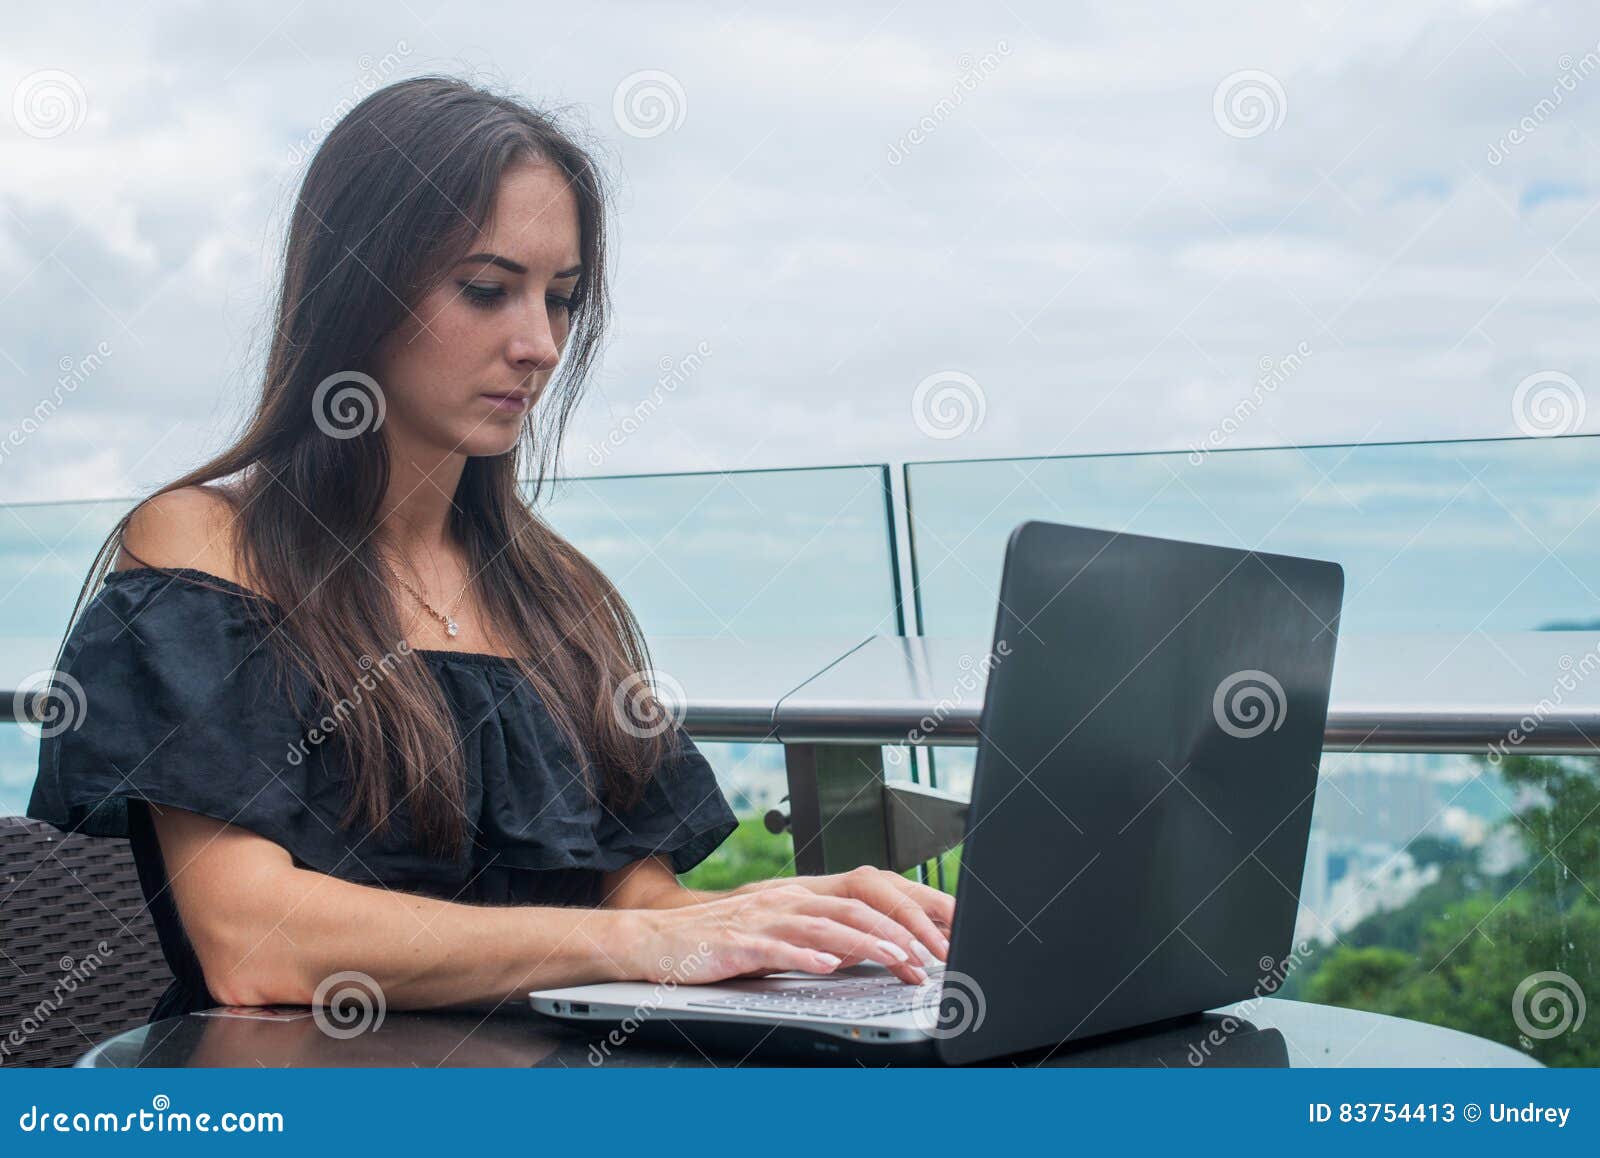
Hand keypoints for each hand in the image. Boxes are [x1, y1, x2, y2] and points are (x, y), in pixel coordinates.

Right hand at [620, 878, 943, 985]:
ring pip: (824, 926)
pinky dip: (806, 957)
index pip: (863, 897)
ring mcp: (762, 919)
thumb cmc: (718, 940)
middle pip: (853, 909)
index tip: (936, 936)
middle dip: (897, 933)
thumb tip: (862, 952)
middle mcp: (786, 900)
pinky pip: (777, 948)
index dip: (903, 913)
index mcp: (799, 895)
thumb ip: (816, 937)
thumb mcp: (776, 932)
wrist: (656, 939)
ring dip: (866, 944)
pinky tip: (828, 967)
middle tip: (930, 958)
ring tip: (898, 960)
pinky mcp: (738, 943)